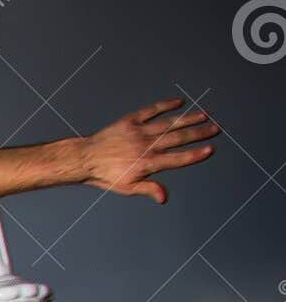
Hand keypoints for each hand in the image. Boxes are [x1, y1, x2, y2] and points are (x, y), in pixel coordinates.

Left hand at [80, 97, 219, 203]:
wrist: (85, 159)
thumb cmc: (106, 176)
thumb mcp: (127, 187)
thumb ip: (148, 189)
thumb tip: (164, 198)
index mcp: (147, 164)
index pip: (176, 159)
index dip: (194, 155)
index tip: (210, 149)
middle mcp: (146, 146)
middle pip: (178, 138)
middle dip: (199, 134)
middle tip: (216, 129)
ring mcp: (139, 132)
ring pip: (169, 124)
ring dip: (188, 119)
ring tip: (204, 115)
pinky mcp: (131, 121)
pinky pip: (152, 111)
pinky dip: (166, 105)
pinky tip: (179, 103)